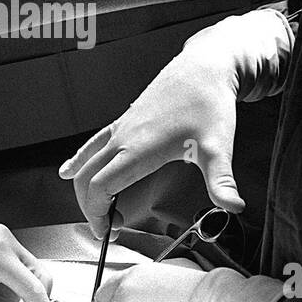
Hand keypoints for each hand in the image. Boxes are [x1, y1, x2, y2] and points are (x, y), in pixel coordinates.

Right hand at [59, 10, 291, 236]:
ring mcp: (120, 129)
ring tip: (98, 210)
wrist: (204, 68)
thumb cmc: (209, 103)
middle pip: (87, 179)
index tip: (108, 234)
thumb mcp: (218, 146)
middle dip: (90, 209)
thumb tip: (233, 207)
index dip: (97, 214)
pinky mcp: (124, 122)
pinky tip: (68, 170)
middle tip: (107, 229)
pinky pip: (92, 145)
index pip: (100, 188)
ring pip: (86, 162)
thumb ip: (222, 181)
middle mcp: (122, 138)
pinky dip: (79, 162)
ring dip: (85, 189)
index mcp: (138, 149)